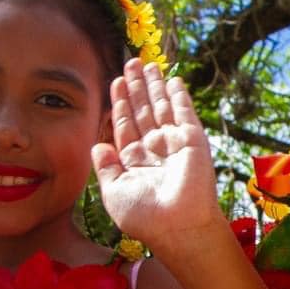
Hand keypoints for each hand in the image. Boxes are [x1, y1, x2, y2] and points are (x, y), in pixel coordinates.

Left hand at [91, 61, 224, 252]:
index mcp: (135, 161)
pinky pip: (183, 112)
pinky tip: (172, 80)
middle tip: (130, 62)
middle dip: (136, 87)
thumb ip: (105, 167)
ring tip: (147, 63)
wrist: (177, 226)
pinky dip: (178, 96)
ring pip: (161, 107)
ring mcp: (174, 143)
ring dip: (154, 85)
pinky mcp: (192, 140)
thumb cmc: (144, 216)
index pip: (125, 125)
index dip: (120, 103)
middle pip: (142, 110)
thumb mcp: (113, 192)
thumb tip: (97, 146)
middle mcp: (154, 149)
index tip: (115, 82)